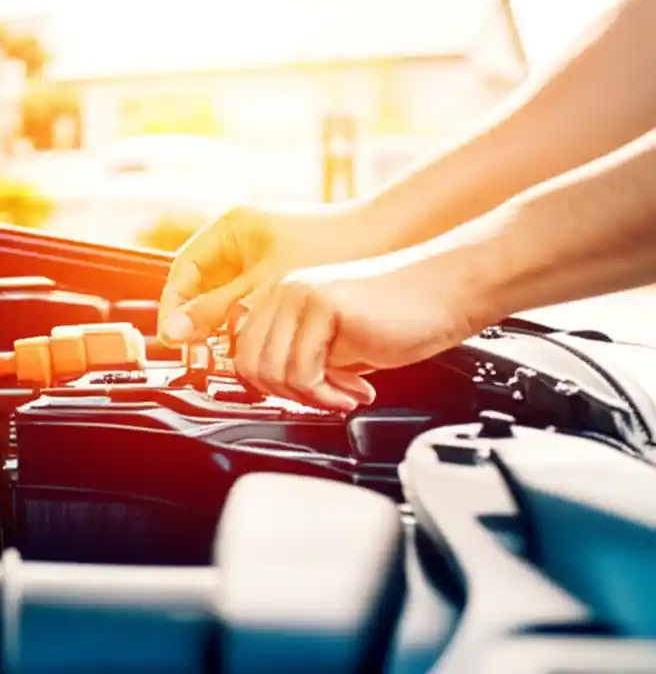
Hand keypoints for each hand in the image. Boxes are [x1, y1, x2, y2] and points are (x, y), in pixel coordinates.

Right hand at [158, 203, 388, 346]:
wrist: (394, 239)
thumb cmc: (337, 247)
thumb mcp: (265, 285)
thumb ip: (218, 308)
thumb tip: (174, 331)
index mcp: (231, 227)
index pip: (184, 272)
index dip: (175, 307)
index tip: (175, 339)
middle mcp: (243, 241)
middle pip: (204, 290)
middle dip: (203, 323)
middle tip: (202, 353)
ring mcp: (264, 259)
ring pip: (229, 303)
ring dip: (229, 330)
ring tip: (232, 354)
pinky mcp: (284, 279)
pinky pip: (254, 308)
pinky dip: (255, 329)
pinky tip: (261, 348)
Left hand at [231, 254, 488, 410]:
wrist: (447, 290)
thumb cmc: (400, 317)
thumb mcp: (335, 343)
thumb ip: (300, 358)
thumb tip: (274, 391)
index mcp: (281, 295)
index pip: (244, 353)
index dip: (273, 387)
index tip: (307, 396)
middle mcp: (284, 291)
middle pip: (250, 365)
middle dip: (288, 396)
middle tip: (328, 401)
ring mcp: (300, 295)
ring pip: (273, 372)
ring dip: (311, 398)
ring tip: (345, 395)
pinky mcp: (324, 306)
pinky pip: (302, 371)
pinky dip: (326, 395)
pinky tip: (356, 390)